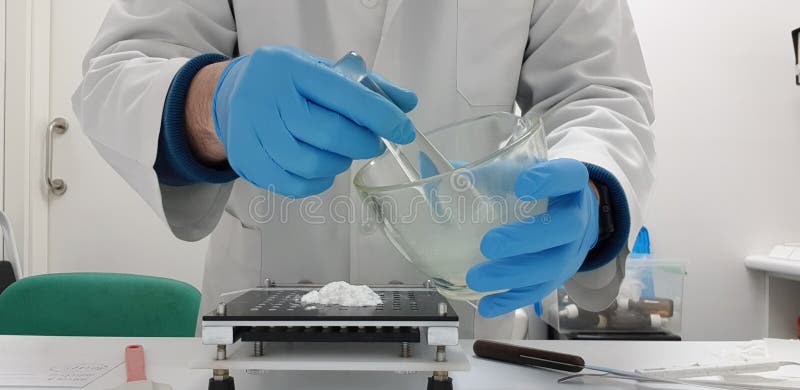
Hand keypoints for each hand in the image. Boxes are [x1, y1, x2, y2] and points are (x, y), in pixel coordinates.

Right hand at [212, 46, 417, 196]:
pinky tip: (323, 171)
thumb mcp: (324, 71)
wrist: (232, 94)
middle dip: (361, 143)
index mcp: (291, 68)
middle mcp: (266, 96)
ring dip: (338, 164)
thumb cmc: (289, 84)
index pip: (343, 93)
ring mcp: (251, 130)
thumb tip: (408, 102)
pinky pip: (290, 183)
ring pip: (308, 162)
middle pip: (326, 132)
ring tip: (344, 155)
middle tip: (373, 145)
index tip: (403, 130)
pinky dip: (316, 183)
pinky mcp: (245, 159)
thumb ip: (367, 86)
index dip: (378, 115)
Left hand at [466, 158, 598, 317]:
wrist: (567, 218)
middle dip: (526, 238)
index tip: (522, 185)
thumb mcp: (514, 175)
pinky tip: (487, 305)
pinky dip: (511, 300)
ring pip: (551, 266)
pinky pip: (539, 291)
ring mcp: (571, 251)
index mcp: (569, 184)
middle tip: (489, 244)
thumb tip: (430, 166)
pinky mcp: (558, 278)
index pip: (569, 176)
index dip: (551, 179)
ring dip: (513, 274)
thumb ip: (479, 171)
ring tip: (476, 278)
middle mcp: (576, 217)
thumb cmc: (534, 194)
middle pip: (565, 227)